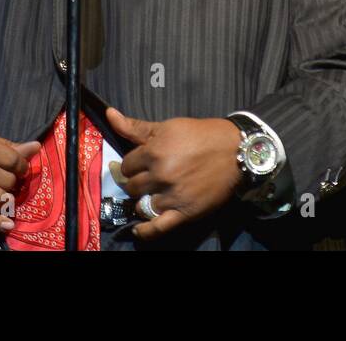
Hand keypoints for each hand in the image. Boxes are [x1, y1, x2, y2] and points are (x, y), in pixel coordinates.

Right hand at [0, 118, 40, 233]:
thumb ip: (4, 144)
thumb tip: (35, 147)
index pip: (11, 159)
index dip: (22, 165)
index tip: (20, 167)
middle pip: (6, 180)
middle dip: (13, 182)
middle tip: (8, 180)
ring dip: (5, 199)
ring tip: (4, 195)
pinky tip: (6, 224)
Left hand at [105, 106, 242, 240]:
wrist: (236, 151)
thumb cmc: (201, 135)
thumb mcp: (167, 126)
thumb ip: (135, 126)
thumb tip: (109, 114)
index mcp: (154, 152)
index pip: (126, 165)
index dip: (133, 164)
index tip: (141, 164)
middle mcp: (160, 175)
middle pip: (132, 186)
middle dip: (137, 181)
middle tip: (147, 178)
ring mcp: (172, 196)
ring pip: (141, 205)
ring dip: (144, 201)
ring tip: (151, 195)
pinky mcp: (185, 212)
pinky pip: (158, 228)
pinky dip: (145, 231)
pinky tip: (138, 230)